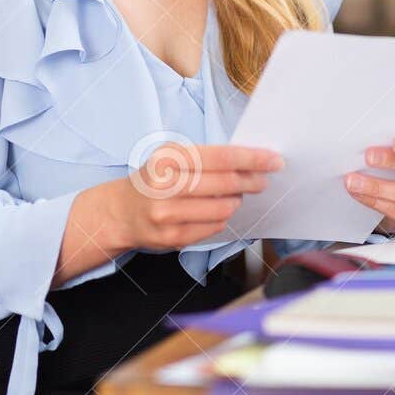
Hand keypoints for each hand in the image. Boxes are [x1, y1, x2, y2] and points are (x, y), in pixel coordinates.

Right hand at [64, 144, 281, 271]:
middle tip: (262, 181)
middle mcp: (164, 185)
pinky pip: (213, 228)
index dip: (252, 159)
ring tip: (232, 196)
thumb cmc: (154, 180)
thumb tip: (251, 163)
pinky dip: (221, 218)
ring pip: (223, 208)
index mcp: (167, 158)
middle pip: (225, 184)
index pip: (221, 157)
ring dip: (235, 202)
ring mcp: (167, 214)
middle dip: (251, 181)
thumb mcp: (172, 157)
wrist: (121, 211)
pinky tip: (216, 211)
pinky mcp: (171, 237)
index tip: (274, 160)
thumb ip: (207, 158)